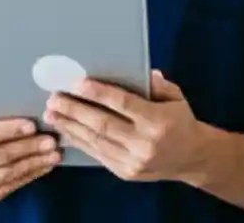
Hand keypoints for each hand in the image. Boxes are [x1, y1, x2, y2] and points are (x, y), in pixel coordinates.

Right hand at [0, 104, 60, 204]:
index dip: (10, 130)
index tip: (32, 124)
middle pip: (0, 157)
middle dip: (28, 148)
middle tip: (51, 139)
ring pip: (8, 174)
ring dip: (34, 163)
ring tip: (54, 153)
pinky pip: (10, 186)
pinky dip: (30, 175)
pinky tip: (45, 165)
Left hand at [43, 70, 206, 182]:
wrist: (192, 158)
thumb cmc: (180, 121)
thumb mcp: (176, 97)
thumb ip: (158, 85)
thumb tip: (141, 71)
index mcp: (158, 120)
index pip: (123, 104)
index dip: (98, 93)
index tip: (76, 82)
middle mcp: (144, 143)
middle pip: (102, 123)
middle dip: (74, 109)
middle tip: (54, 97)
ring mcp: (133, 160)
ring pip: (96, 141)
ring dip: (70, 126)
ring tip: (51, 113)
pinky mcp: (125, 172)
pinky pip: (97, 154)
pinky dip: (79, 141)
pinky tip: (66, 130)